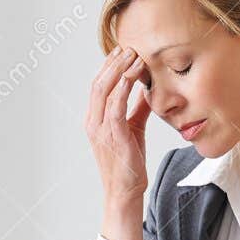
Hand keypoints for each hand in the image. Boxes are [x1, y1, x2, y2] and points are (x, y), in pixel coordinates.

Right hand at [85, 46, 152, 203]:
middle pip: (98, 83)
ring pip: (104, 89)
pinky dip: (125, 87)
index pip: (98, 86)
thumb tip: (147, 88)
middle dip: (114, 63)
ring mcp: (100, 128)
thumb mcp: (133, 129)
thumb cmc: (128, 163)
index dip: (110, 66)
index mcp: (94, 119)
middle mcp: (93, 122)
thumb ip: (137, 107)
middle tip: (129, 48)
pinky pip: (116, 105)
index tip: (123, 51)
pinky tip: (135, 75)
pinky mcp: (113, 135)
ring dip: (120, 70)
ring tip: (134, 56)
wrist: (125, 192)